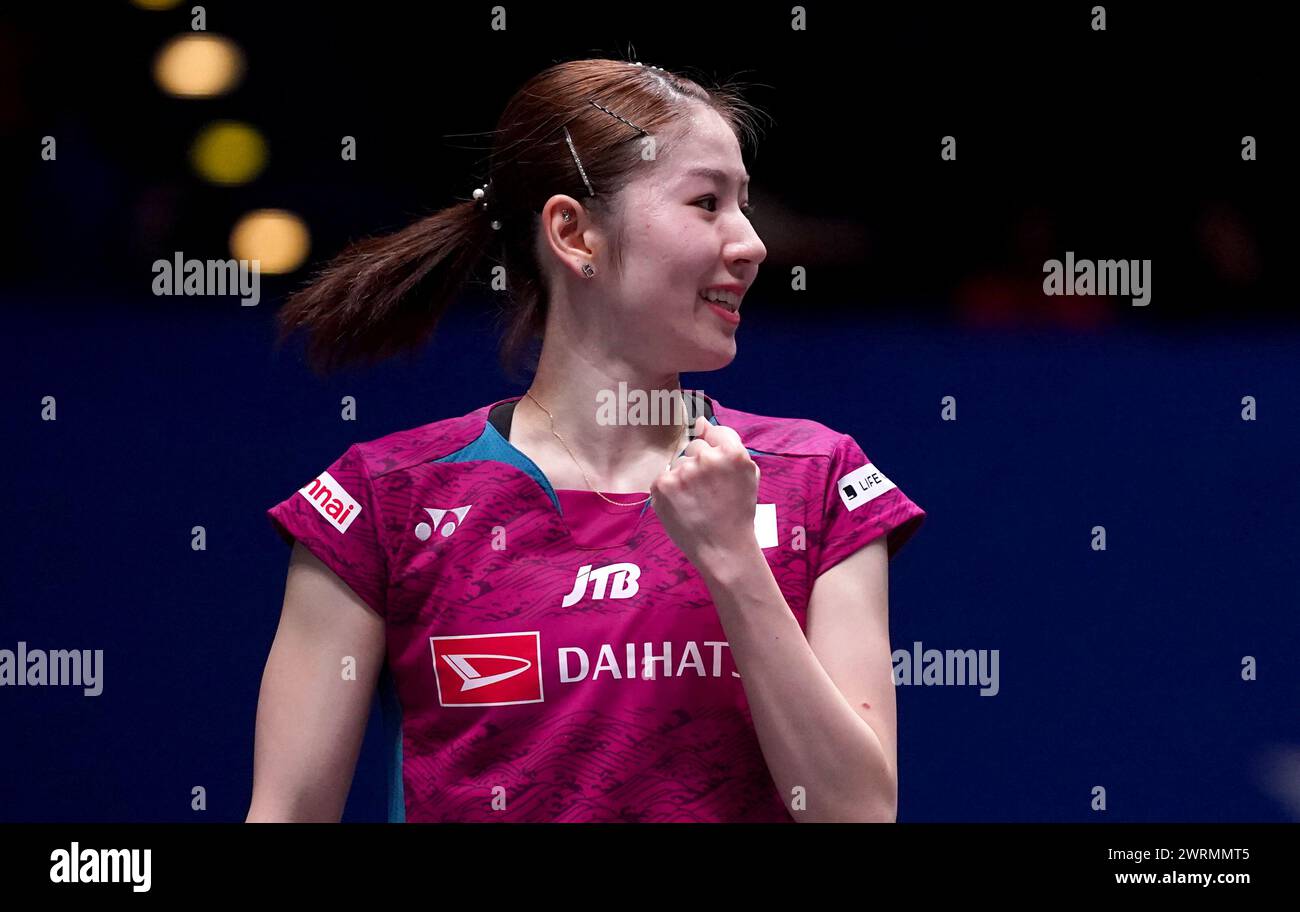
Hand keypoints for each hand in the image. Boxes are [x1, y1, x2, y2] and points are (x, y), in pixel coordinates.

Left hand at [650, 415, 760, 570]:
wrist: (723, 548)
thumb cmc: (737, 511)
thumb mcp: (748, 474)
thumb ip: (727, 443)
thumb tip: (700, 421)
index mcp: (733, 453)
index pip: (714, 431)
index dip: (715, 450)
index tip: (716, 470)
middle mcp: (707, 458)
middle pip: (694, 446)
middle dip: (699, 464)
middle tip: (708, 491)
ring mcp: (683, 471)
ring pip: (679, 462)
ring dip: (684, 477)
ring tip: (696, 502)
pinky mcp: (662, 485)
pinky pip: (664, 477)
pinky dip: (670, 490)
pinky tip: (683, 506)